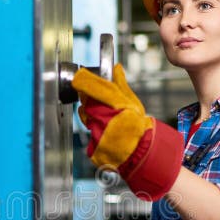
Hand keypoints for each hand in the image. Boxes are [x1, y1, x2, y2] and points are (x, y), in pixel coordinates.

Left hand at [72, 64, 183, 200]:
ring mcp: (95, 131)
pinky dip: (93, 127)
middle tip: (101, 102)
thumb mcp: (132, 101)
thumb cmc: (137, 125)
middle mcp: (101, 117)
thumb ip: (121, 84)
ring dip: (91, 113)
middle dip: (89, 98)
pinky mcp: (91, 144)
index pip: (90, 85)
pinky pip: (88, 129)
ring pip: (85, 115)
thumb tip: (116, 68)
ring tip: (106, 118)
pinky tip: (104, 130)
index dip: (83, 79)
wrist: (139, 152)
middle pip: (86, 101)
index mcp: (113, 103)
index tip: (80, 76)